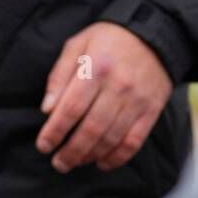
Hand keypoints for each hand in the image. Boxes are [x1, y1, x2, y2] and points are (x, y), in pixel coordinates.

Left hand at [36, 21, 172, 172]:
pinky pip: (135, 141)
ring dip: (91, 155)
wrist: (153, 35)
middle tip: (58, 163)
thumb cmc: (107, 40)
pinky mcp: (151, 111)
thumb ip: (60, 76)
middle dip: (72, 150)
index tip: (44, 145)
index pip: (72, 107)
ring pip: (112, 138)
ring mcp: (137, 101)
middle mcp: (118, 87)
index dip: (56, 130)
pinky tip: (102, 162)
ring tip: (74, 162)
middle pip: (92, 128)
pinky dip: (118, 156)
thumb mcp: (76, 45)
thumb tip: (48, 109)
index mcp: (95, 68)